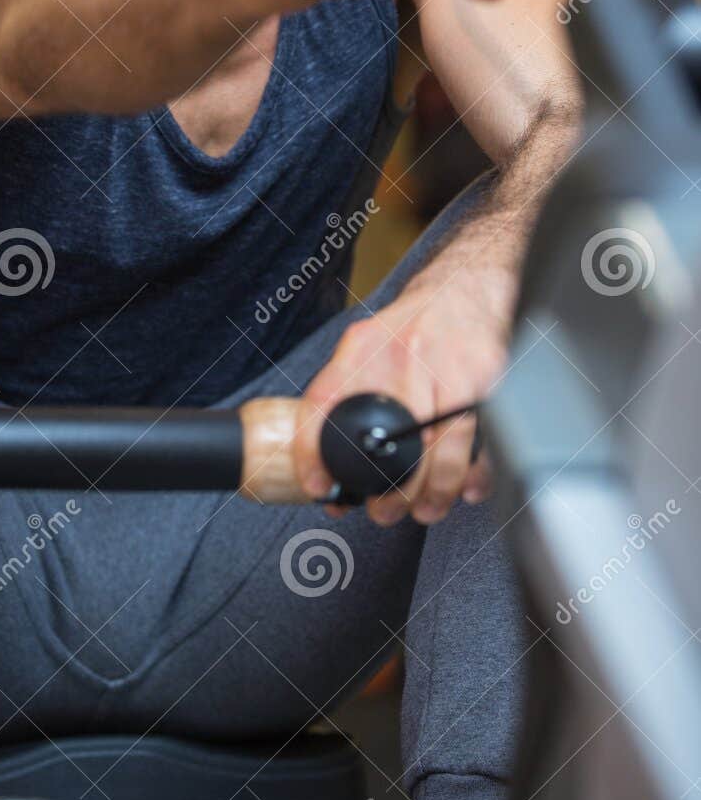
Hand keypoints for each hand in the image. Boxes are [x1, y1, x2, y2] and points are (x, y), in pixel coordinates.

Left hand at [294, 271, 511, 524]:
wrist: (466, 288)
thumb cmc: (414, 329)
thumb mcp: (368, 349)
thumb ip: (346, 401)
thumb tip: (326, 473)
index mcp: (362, 348)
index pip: (323, 399)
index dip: (312, 450)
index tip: (318, 487)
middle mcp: (402, 354)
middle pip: (389, 438)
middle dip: (388, 491)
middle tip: (384, 512)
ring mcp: (446, 364)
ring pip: (440, 446)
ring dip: (434, 491)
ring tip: (427, 509)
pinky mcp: (486, 375)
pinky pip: (481, 437)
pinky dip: (475, 472)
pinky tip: (468, 488)